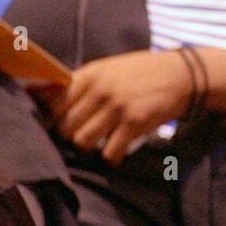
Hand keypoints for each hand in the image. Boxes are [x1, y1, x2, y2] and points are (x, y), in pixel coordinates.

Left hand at [46, 50, 192, 163]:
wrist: (182, 75)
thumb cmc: (143, 72)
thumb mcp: (109, 69)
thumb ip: (81, 82)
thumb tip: (43, 96)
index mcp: (90, 74)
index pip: (53, 103)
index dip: (51, 119)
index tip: (58, 125)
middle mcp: (100, 90)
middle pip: (65, 126)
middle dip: (71, 136)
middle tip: (83, 135)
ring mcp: (117, 107)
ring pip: (82, 141)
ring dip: (89, 147)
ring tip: (100, 142)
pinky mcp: (135, 123)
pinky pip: (109, 151)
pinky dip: (111, 157)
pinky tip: (117, 151)